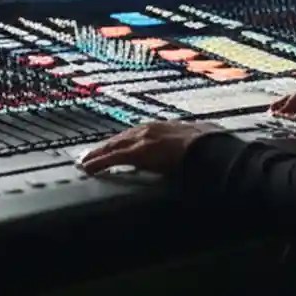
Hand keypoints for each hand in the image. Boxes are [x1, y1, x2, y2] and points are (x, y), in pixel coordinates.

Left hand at [78, 121, 222, 175]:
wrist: (211, 148)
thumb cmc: (211, 148)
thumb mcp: (198, 144)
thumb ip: (189, 147)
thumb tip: (194, 154)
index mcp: (165, 127)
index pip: (137, 134)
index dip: (123, 142)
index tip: (114, 147)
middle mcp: (151, 129)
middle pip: (121, 138)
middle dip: (105, 146)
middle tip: (90, 154)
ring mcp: (143, 139)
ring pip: (113, 146)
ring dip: (97, 153)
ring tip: (84, 161)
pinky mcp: (138, 152)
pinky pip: (113, 157)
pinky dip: (99, 162)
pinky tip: (88, 168)